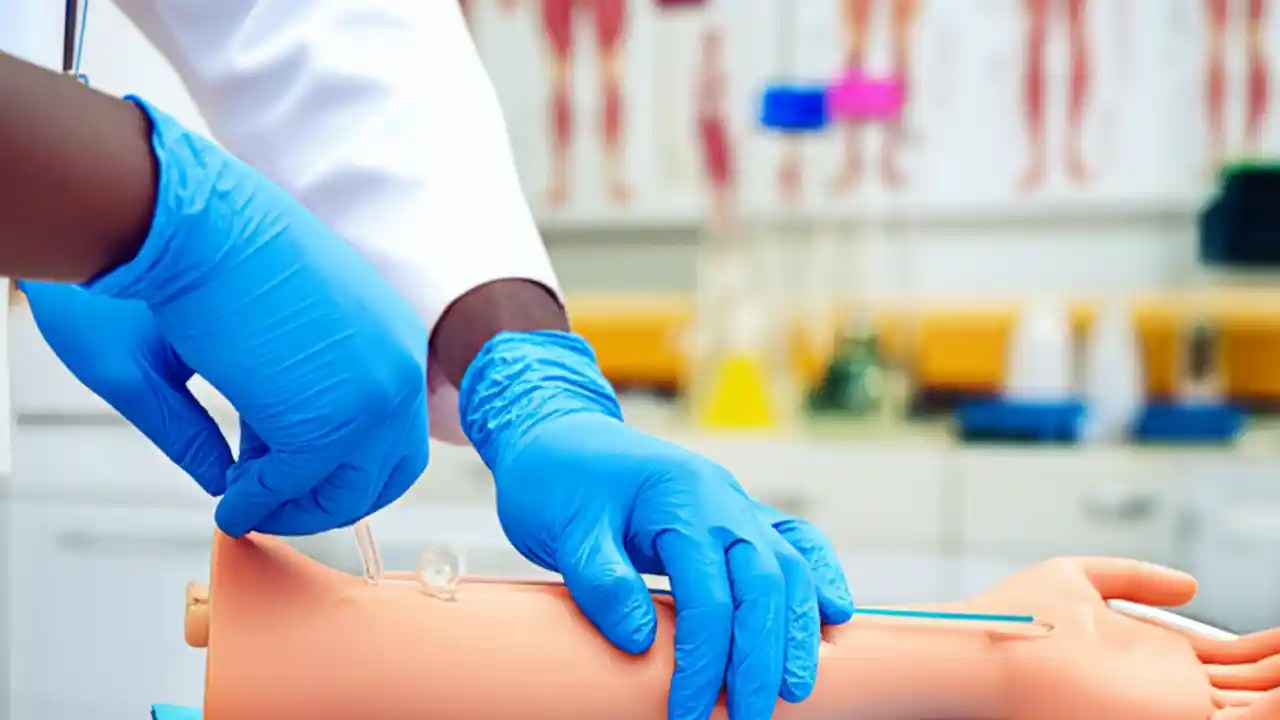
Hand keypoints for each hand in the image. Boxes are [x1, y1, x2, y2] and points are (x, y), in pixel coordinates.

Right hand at [27, 98, 429, 535]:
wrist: (163, 211)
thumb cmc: (178, 260)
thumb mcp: (214, 347)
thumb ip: (228, 417)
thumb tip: (230, 484)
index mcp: (374, 324)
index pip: (382, 413)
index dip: (333, 452)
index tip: (279, 470)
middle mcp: (389, 355)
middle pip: (390, 460)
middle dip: (331, 494)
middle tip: (272, 506)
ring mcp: (372, 387)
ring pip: (361, 481)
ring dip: (303, 505)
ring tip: (249, 504)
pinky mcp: (337, 416)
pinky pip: (310, 480)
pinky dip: (270, 502)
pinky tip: (233, 505)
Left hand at [460, 331, 854, 719]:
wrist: (556, 433)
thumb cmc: (556, 483)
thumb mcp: (564, 533)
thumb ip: (601, 582)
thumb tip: (640, 643)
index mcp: (680, 499)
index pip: (708, 595)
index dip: (704, 661)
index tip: (688, 713)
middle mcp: (720, 498)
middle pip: (762, 584)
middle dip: (762, 657)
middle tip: (752, 718)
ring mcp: (733, 503)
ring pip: (787, 567)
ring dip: (795, 630)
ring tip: (794, 689)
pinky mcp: (734, 512)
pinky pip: (792, 541)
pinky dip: (817, 576)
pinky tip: (833, 615)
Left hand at [949, 557, 1279, 719]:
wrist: (988, 647)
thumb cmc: (1016, 614)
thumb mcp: (1081, 579)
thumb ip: (1136, 579)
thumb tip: (1193, 586)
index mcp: (1153, 654)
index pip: (1229, 658)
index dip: (1264, 649)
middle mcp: (1165, 686)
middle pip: (1247, 684)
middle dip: (1278, 669)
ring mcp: (1168, 705)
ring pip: (1249, 706)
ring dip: (1278, 688)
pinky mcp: (1166, 719)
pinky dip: (1269, 710)